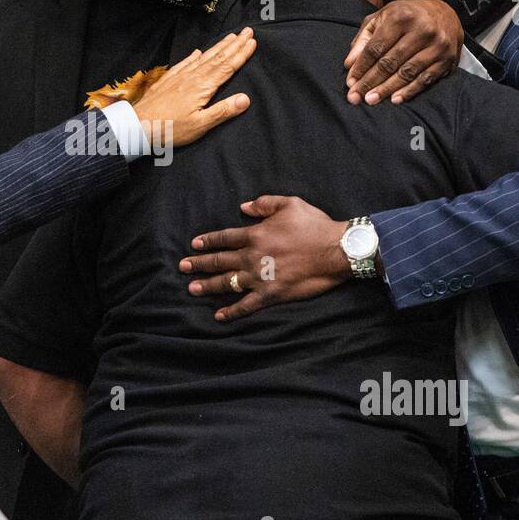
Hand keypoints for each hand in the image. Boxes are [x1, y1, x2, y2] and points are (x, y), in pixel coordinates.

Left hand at [131, 28, 254, 147]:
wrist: (138, 126)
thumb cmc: (170, 128)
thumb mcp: (200, 125)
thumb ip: (223, 111)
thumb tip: (245, 99)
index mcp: (203, 87)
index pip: (227, 67)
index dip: (241, 54)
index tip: (253, 41)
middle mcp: (192, 77)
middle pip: (218, 57)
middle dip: (234, 44)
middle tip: (247, 31)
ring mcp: (180, 77)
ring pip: (203, 57)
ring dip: (218, 47)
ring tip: (230, 37)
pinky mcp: (169, 80)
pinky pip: (185, 63)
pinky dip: (194, 56)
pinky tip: (198, 52)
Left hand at [179, 195, 350, 320]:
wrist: (335, 251)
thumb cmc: (315, 225)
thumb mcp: (290, 204)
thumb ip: (264, 203)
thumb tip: (244, 207)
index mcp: (255, 234)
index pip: (224, 238)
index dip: (207, 241)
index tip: (194, 245)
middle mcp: (252, 256)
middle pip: (219, 260)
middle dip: (199, 264)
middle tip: (182, 267)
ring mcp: (260, 277)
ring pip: (227, 283)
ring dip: (208, 286)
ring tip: (192, 288)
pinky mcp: (271, 294)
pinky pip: (246, 305)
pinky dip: (231, 311)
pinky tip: (218, 316)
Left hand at [344, 0, 462, 104]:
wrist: (446, 13)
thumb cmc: (406, 16)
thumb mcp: (382, 17)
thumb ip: (363, 39)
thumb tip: (349, 64)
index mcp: (400, 16)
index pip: (375, 48)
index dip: (361, 67)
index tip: (350, 83)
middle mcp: (421, 29)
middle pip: (389, 62)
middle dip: (370, 82)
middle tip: (356, 97)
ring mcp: (436, 45)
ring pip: (406, 73)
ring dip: (387, 89)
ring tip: (371, 100)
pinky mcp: (447, 58)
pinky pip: (424, 79)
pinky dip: (409, 91)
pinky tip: (395, 99)